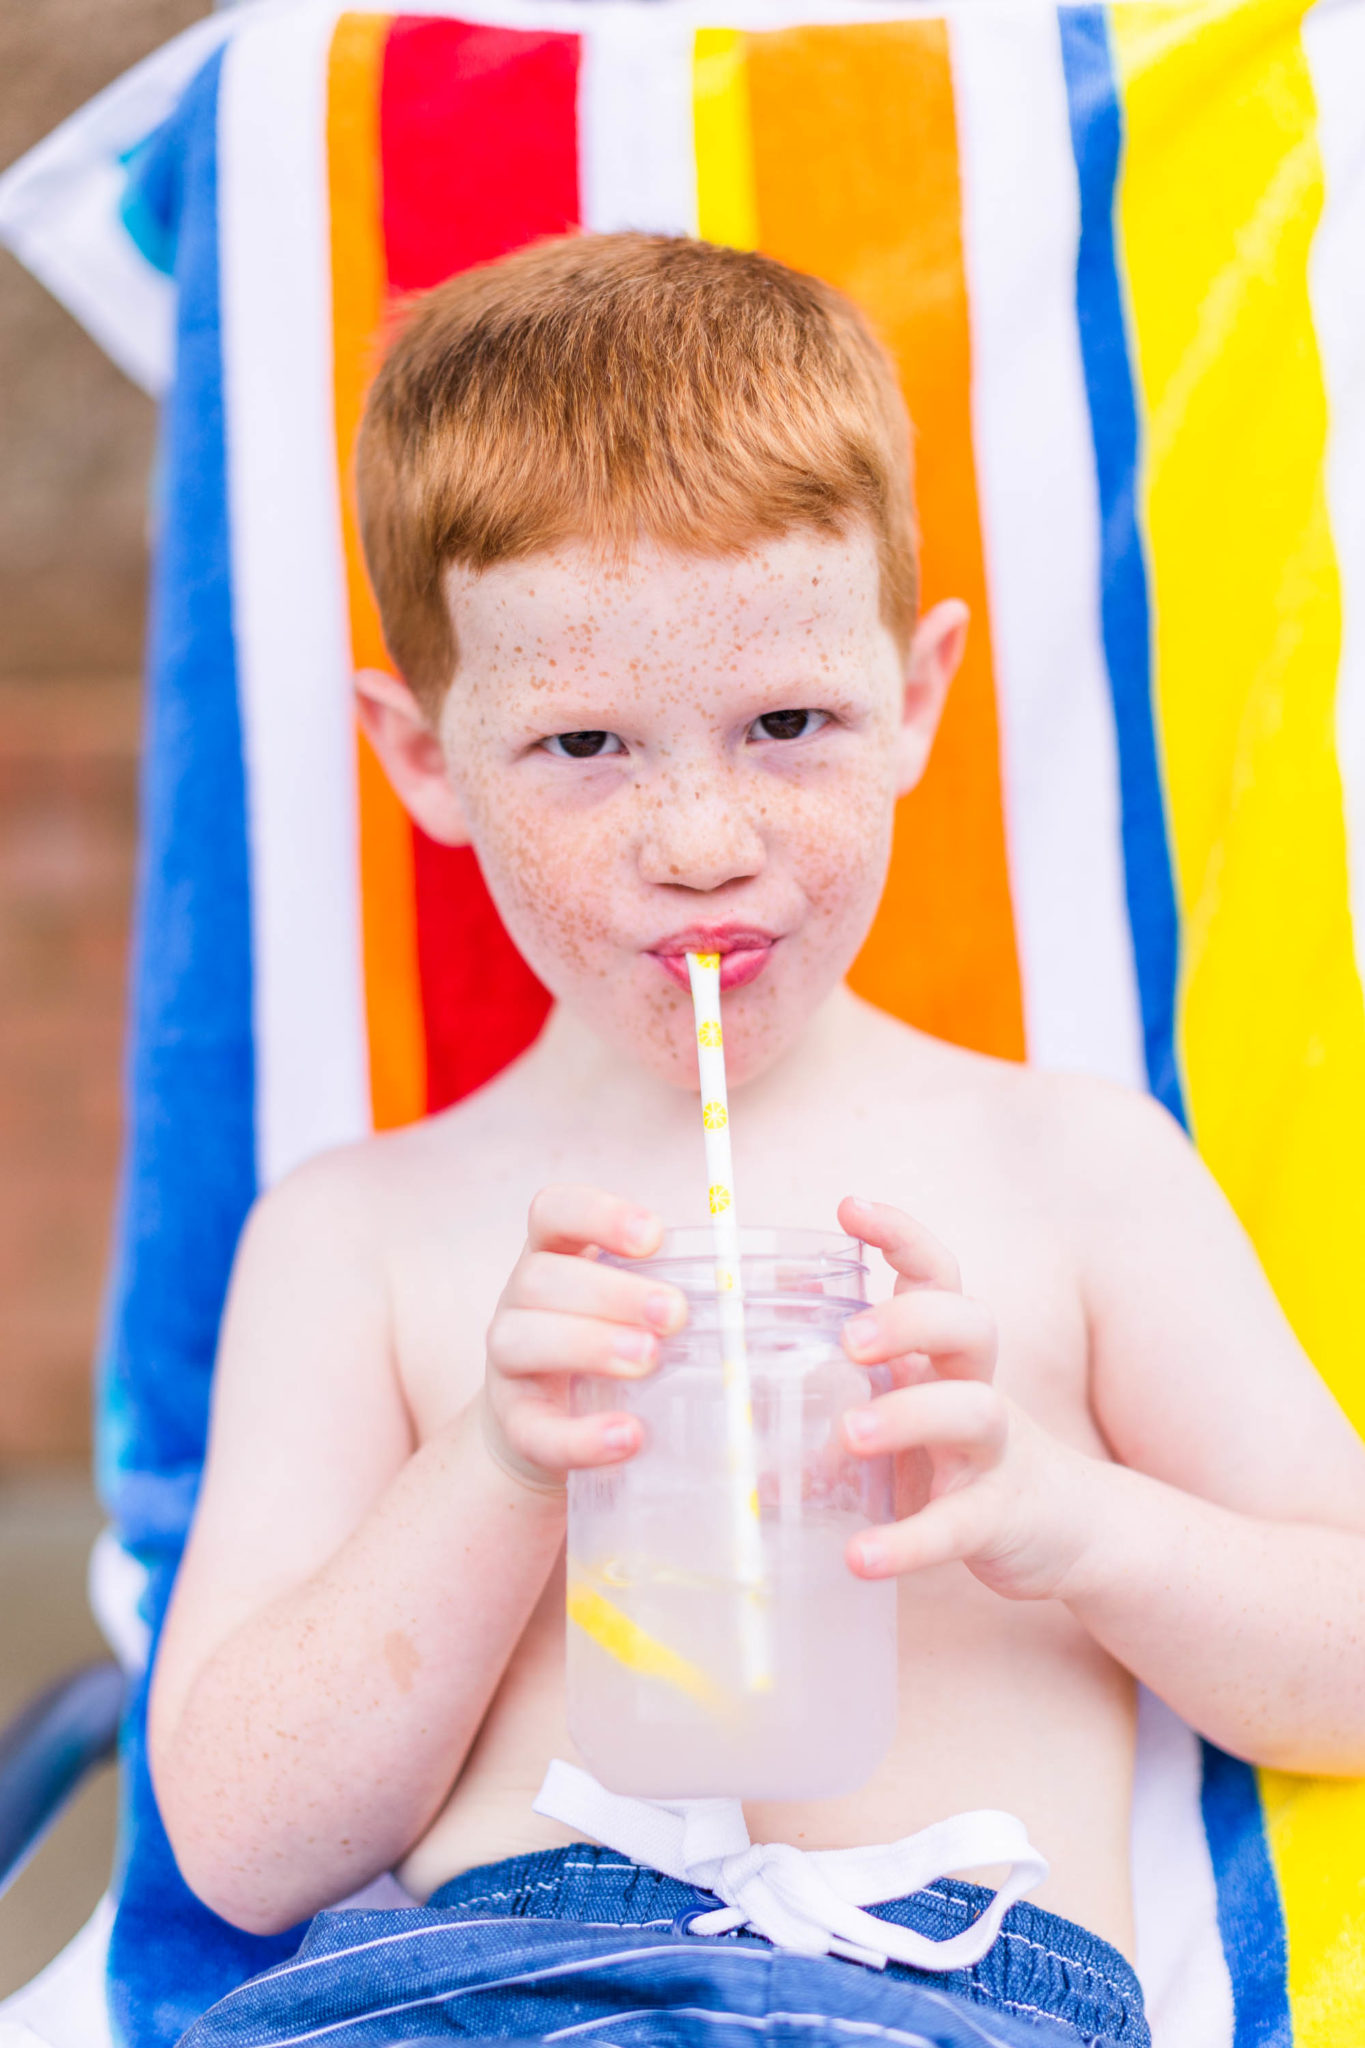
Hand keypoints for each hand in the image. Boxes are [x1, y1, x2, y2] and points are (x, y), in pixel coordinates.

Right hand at [481, 1185, 686, 1492]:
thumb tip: (805, 1282)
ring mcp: (509, 1366)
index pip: (553, 1211)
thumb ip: (703, 1289)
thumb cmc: (618, 1351)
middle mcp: (521, 1302)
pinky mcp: (516, 1428)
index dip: (596, 1215)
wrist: (553, 1431)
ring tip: (648, 1361)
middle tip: (675, 1314)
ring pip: (519, 1340)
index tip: (654, 1236)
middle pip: (540, 1277)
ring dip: (588, 1345)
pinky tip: (628, 1437)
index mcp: (557, 1257)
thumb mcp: (643, 1309)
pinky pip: (535, 1431)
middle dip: (611, 1292)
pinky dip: (581, 1436)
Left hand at [835, 1197, 1094, 1600]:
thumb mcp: (910, 1409)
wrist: (1064, 1529)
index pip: (936, 1275)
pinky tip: (860, 1556)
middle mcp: (976, 1387)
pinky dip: (907, 1541)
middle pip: (969, 1324)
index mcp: (945, 1355)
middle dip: (911, 1319)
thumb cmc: (962, 1458)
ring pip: (973, 1411)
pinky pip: (957, 1525)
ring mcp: (993, 1452)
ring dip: (909, 1416)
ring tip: (849, 1435)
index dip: (901, 1236)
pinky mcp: (998, 1517)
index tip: (849, 1207)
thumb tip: (741, 1390)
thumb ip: (839, 1393)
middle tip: (849, 1338)